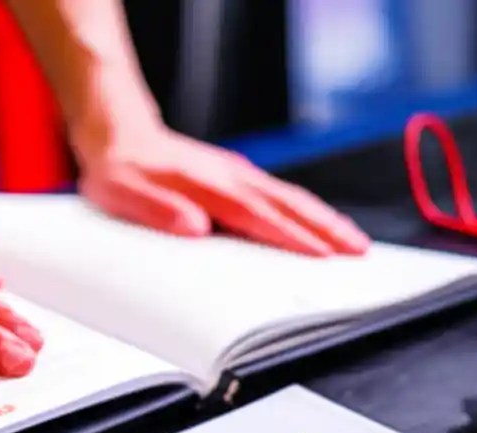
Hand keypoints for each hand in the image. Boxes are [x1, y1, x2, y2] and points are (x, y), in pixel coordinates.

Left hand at [74, 124, 369, 255]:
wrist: (117, 134)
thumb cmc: (120, 169)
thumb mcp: (123, 194)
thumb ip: (158, 210)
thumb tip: (194, 226)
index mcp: (208, 184)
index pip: (258, 214)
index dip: (291, 236)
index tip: (320, 254)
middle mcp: (230, 176)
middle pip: (288, 203)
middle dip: (327, 228)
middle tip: (358, 250)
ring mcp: (238, 174)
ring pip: (291, 197)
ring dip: (325, 219)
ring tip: (354, 241)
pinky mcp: (237, 176)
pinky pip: (281, 195)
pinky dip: (307, 211)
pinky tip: (319, 224)